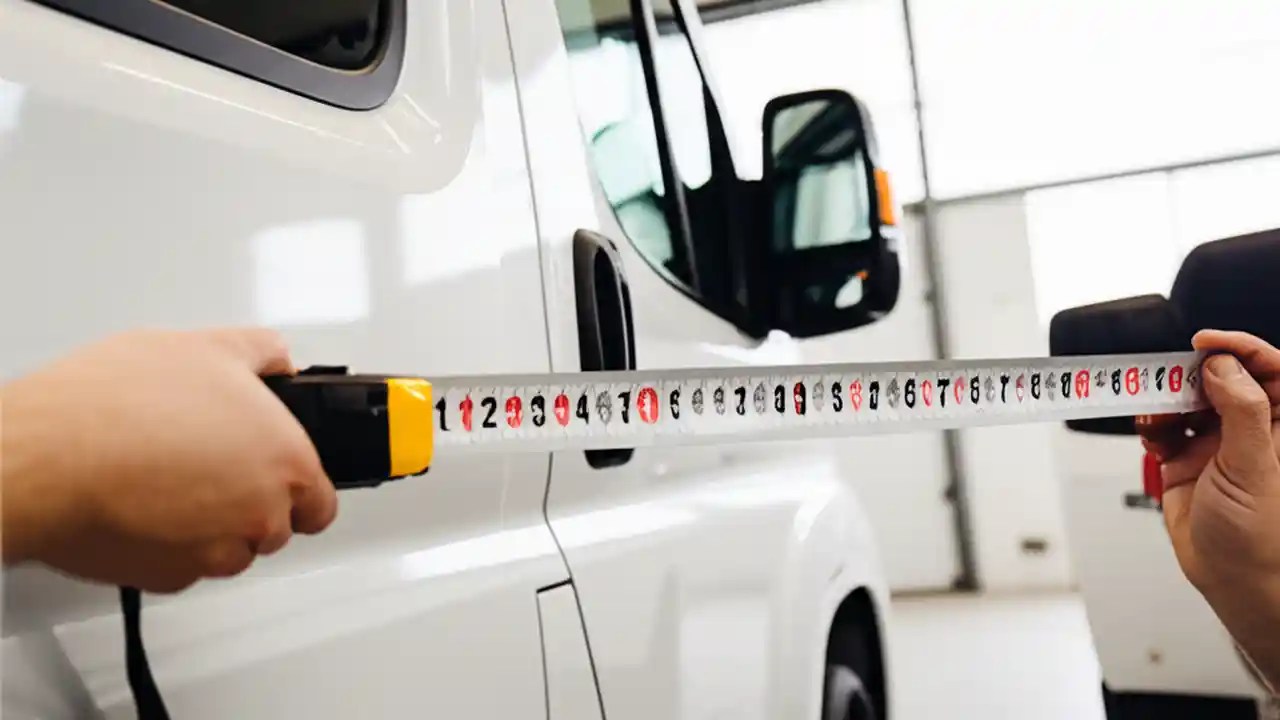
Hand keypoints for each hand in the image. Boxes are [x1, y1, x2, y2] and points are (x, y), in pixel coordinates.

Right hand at [1, 328, 336, 592]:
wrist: (50, 455)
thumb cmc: (120, 403)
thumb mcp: (206, 347)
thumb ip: (259, 353)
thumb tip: (277, 358)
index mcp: (286, 462)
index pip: (322, 503)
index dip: (300, 490)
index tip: (278, 476)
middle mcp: (260, 515)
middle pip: (275, 527)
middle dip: (249, 502)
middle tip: (209, 465)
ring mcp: (213, 553)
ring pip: (229, 550)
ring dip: (211, 526)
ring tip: (169, 479)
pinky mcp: (165, 577)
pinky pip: (181, 566)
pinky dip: (169, 544)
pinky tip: (144, 504)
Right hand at [1137, 329, 1279, 690]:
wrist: (1233, 582)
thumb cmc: (1263, 538)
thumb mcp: (1254, 468)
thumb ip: (1242, 412)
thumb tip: (1224, 366)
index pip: (1268, 368)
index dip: (1239, 348)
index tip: (1205, 343)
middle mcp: (1251, 429)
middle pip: (1218, 378)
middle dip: (1188, 375)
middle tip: (1166, 378)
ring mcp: (1217, 444)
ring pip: (1186, 401)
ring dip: (1164, 402)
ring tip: (1155, 414)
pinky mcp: (1187, 460)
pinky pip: (1164, 428)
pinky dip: (1152, 427)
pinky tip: (1153, 437)